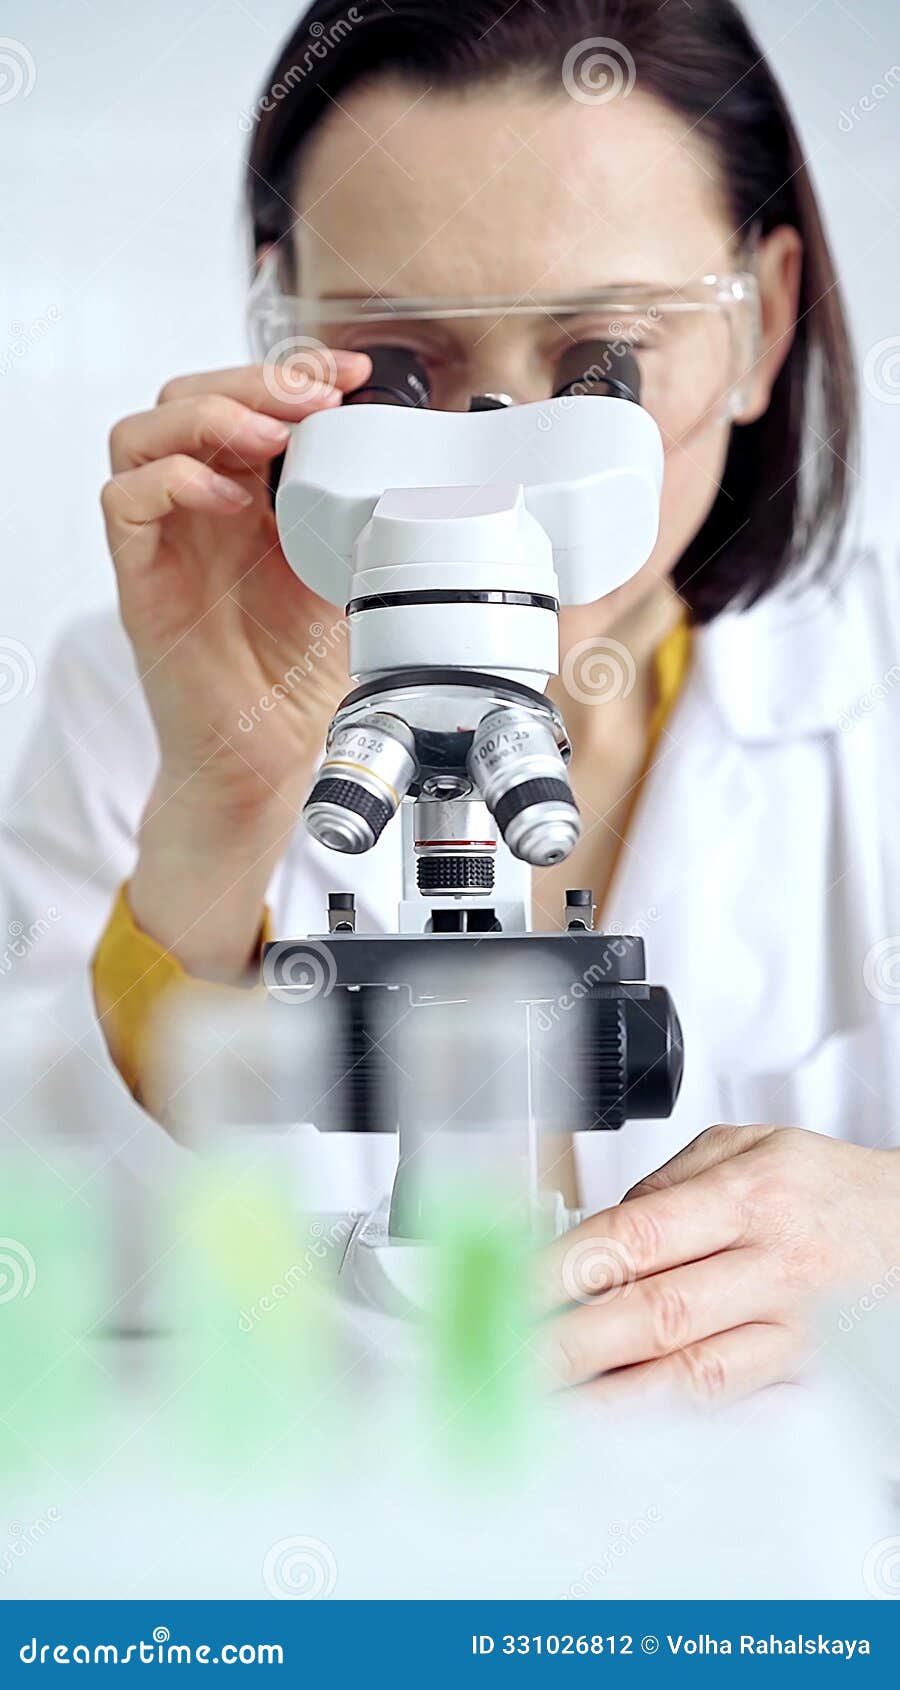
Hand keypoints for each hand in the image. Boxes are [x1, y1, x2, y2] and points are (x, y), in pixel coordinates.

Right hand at [99, 354, 369, 977]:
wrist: (270, 758)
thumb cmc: (302, 676)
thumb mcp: (354, 578)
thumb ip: (367, 521)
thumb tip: (429, 472)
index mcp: (249, 497)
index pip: (248, 400)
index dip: (293, 371)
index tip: (354, 373)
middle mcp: (200, 508)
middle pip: (187, 397)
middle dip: (253, 379)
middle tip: (314, 397)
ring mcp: (166, 540)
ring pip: (142, 433)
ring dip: (207, 417)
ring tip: (269, 437)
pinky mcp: (140, 580)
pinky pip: (125, 502)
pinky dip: (173, 482)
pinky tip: (228, 503)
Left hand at [538, 1125, 899, 1405]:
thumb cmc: (820, 1186)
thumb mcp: (744, 1148)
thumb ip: (663, 1186)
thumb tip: (586, 1234)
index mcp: (748, 1193)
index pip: (634, 1235)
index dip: (561, 1269)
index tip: (505, 1292)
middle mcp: (772, 1262)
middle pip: (652, 1312)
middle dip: (566, 1344)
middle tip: (503, 1360)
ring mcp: (792, 1325)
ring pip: (689, 1371)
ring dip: (605, 1394)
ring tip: (542, 1401)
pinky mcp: (804, 1371)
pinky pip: (725, 1399)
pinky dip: (661, 1413)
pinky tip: (612, 1415)